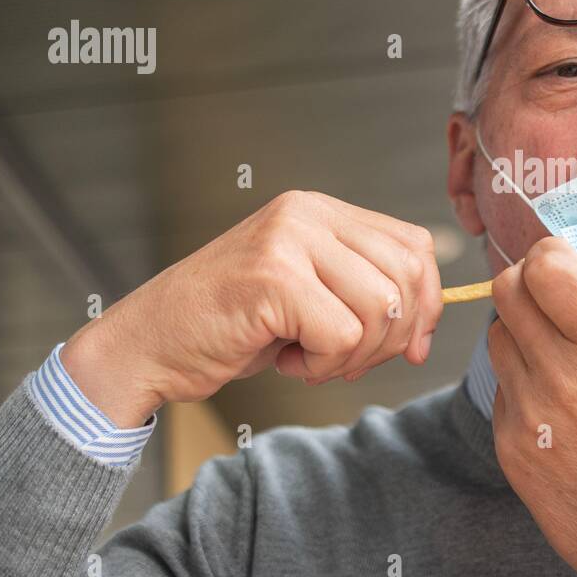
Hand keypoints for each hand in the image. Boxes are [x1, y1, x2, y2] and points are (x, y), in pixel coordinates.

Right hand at [61, 191, 442, 426]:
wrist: (150, 343)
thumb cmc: (230, 326)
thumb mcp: (309, 297)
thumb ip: (365, 295)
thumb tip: (425, 332)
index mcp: (322, 212)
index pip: (414, 247)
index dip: (425, 303)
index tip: (408, 344)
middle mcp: (307, 215)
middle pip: (406, 276)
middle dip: (393, 337)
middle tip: (348, 360)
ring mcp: (289, 241)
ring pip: (380, 307)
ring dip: (354, 355)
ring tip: (311, 359)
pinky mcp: (273, 278)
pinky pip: (343, 334)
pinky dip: (325, 364)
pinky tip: (288, 361)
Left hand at [488, 236, 576, 576]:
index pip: (546, 269)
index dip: (551, 255)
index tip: (564, 264)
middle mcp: (561, 378)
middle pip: (508, 292)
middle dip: (531, 282)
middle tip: (556, 298)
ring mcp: (529, 413)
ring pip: (497, 335)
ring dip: (523, 330)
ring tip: (561, 353)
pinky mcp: (510, 445)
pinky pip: (501, 385)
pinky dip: (522, 379)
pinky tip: (559, 401)